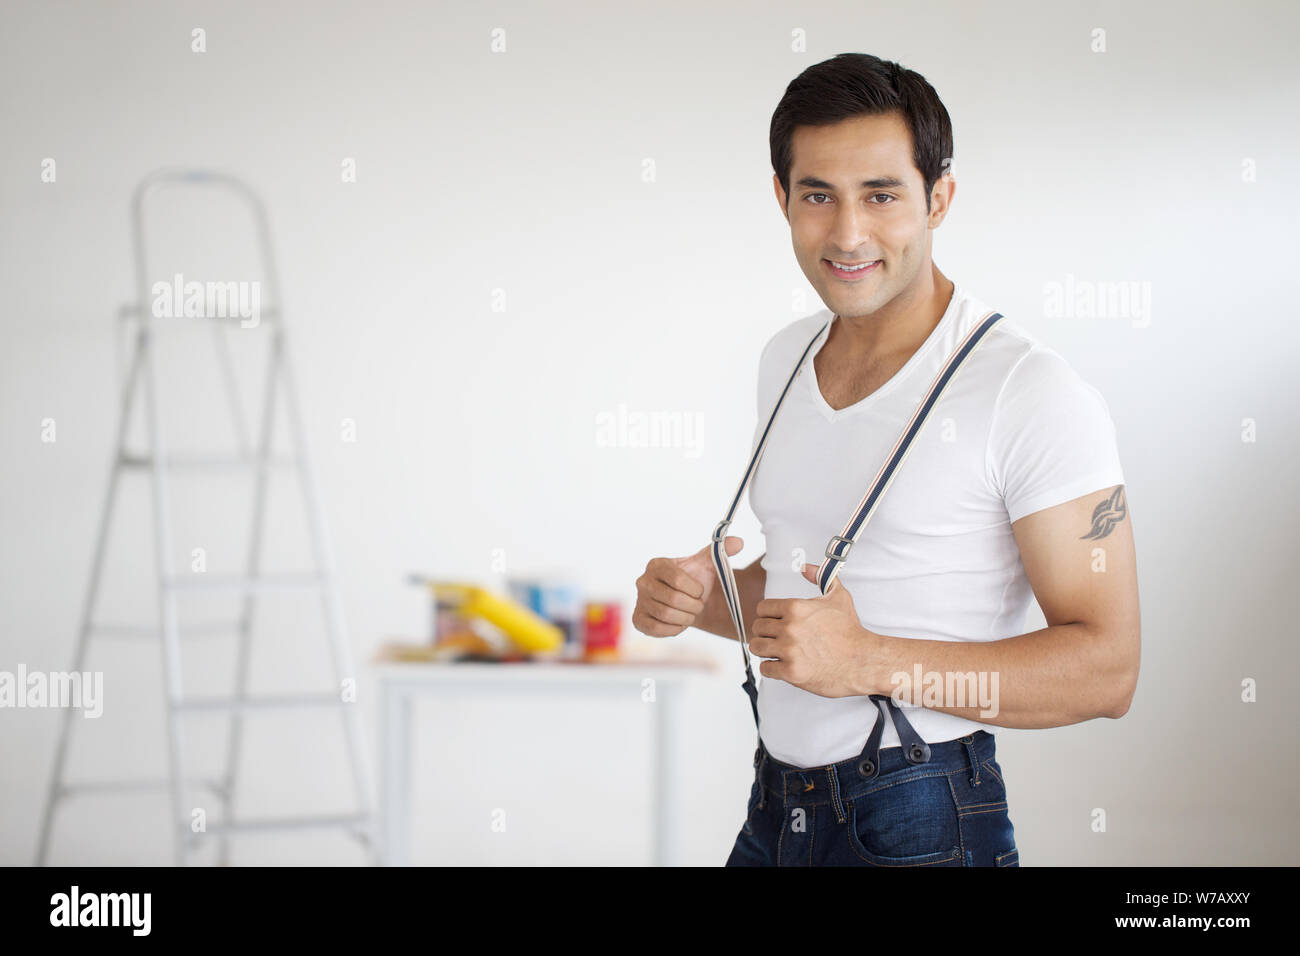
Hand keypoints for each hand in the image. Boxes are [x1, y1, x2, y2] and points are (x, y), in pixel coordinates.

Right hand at [633, 536, 742, 637]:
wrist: (684, 601)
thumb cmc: (694, 581)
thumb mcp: (707, 565)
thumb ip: (721, 551)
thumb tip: (738, 542)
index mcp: (657, 564)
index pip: (678, 579)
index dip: (695, 589)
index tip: (699, 590)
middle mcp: (643, 581)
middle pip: (672, 599)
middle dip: (693, 606)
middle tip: (698, 605)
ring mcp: (639, 601)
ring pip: (665, 614)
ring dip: (686, 618)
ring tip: (691, 614)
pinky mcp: (638, 619)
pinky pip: (656, 628)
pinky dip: (673, 629)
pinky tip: (680, 623)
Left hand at [748, 562, 880, 696]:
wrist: (864, 661)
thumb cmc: (851, 630)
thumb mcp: (839, 596)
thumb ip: (821, 576)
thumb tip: (804, 567)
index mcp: (796, 608)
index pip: (762, 608)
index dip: (768, 616)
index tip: (777, 622)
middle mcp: (790, 628)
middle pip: (757, 628)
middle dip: (766, 633)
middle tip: (778, 639)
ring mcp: (789, 650)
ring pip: (757, 647)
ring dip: (766, 650)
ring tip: (778, 652)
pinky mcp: (791, 672)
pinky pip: (765, 668)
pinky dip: (772, 668)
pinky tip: (783, 665)